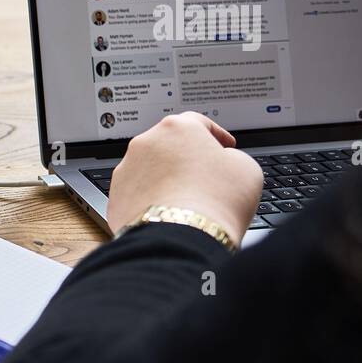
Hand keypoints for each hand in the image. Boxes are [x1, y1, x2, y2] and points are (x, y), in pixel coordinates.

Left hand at [105, 112, 262, 242]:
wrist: (179, 238)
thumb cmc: (216, 200)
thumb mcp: (245, 168)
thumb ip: (233, 156)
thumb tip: (223, 161)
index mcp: (177, 127)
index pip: (199, 123)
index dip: (217, 136)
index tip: (226, 148)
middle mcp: (145, 143)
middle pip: (170, 146)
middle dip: (188, 158)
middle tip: (206, 174)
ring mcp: (126, 169)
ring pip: (151, 169)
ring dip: (167, 178)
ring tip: (187, 198)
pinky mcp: (115, 196)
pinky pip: (138, 193)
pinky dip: (152, 199)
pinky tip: (168, 212)